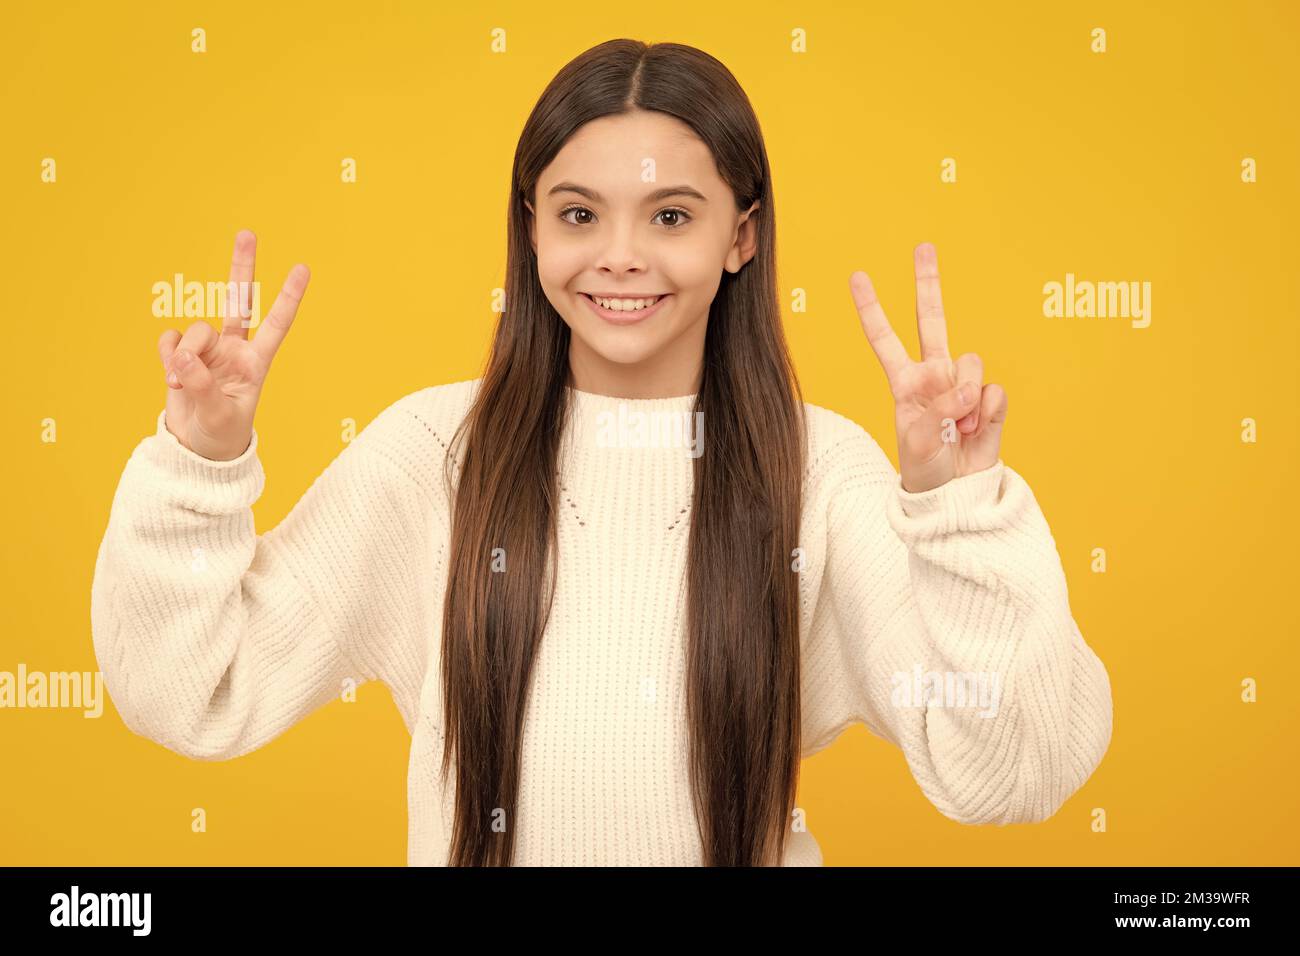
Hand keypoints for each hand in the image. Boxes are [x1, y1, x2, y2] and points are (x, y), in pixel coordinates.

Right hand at [158, 231, 310, 460]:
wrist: (196, 450)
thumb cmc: (222, 435)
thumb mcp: (219, 415)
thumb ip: (202, 385)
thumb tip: (182, 356)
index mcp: (257, 361)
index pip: (277, 323)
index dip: (289, 297)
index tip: (303, 268)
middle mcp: (234, 348)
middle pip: (238, 300)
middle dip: (241, 267)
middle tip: (247, 233)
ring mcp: (207, 349)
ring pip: (194, 330)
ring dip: (184, 355)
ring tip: (182, 385)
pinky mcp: (182, 354)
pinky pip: (170, 340)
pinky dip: (167, 356)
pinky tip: (172, 378)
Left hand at [849, 243, 1006, 493]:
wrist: (955, 493)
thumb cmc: (925, 470)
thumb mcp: (917, 445)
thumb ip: (937, 412)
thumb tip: (966, 392)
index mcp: (905, 383)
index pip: (885, 339)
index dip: (872, 309)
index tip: (857, 276)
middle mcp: (934, 375)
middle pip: (932, 320)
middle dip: (927, 282)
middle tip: (923, 246)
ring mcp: (964, 385)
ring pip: (971, 364)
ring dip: (966, 400)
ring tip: (958, 429)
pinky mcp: (991, 400)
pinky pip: (995, 393)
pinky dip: (987, 416)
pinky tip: (976, 432)